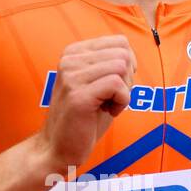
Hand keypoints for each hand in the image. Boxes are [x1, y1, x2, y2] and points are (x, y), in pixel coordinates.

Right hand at [37, 35, 136, 173]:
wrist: (59, 148)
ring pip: (121, 67)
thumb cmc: (84, 118)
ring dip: (124, 92)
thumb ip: (110, 64)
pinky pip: (117, 85)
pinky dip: (121, 102)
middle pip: (123, 54)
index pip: (119, 42)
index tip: (116, 86)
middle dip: (128, 79)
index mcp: (73, 53)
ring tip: (108, 105)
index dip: (129, 65)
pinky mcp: (78, 95)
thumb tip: (131, 55)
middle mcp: (69, 60)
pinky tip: (108, 112)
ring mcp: (71, 77)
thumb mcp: (97, 84)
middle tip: (112, 99)